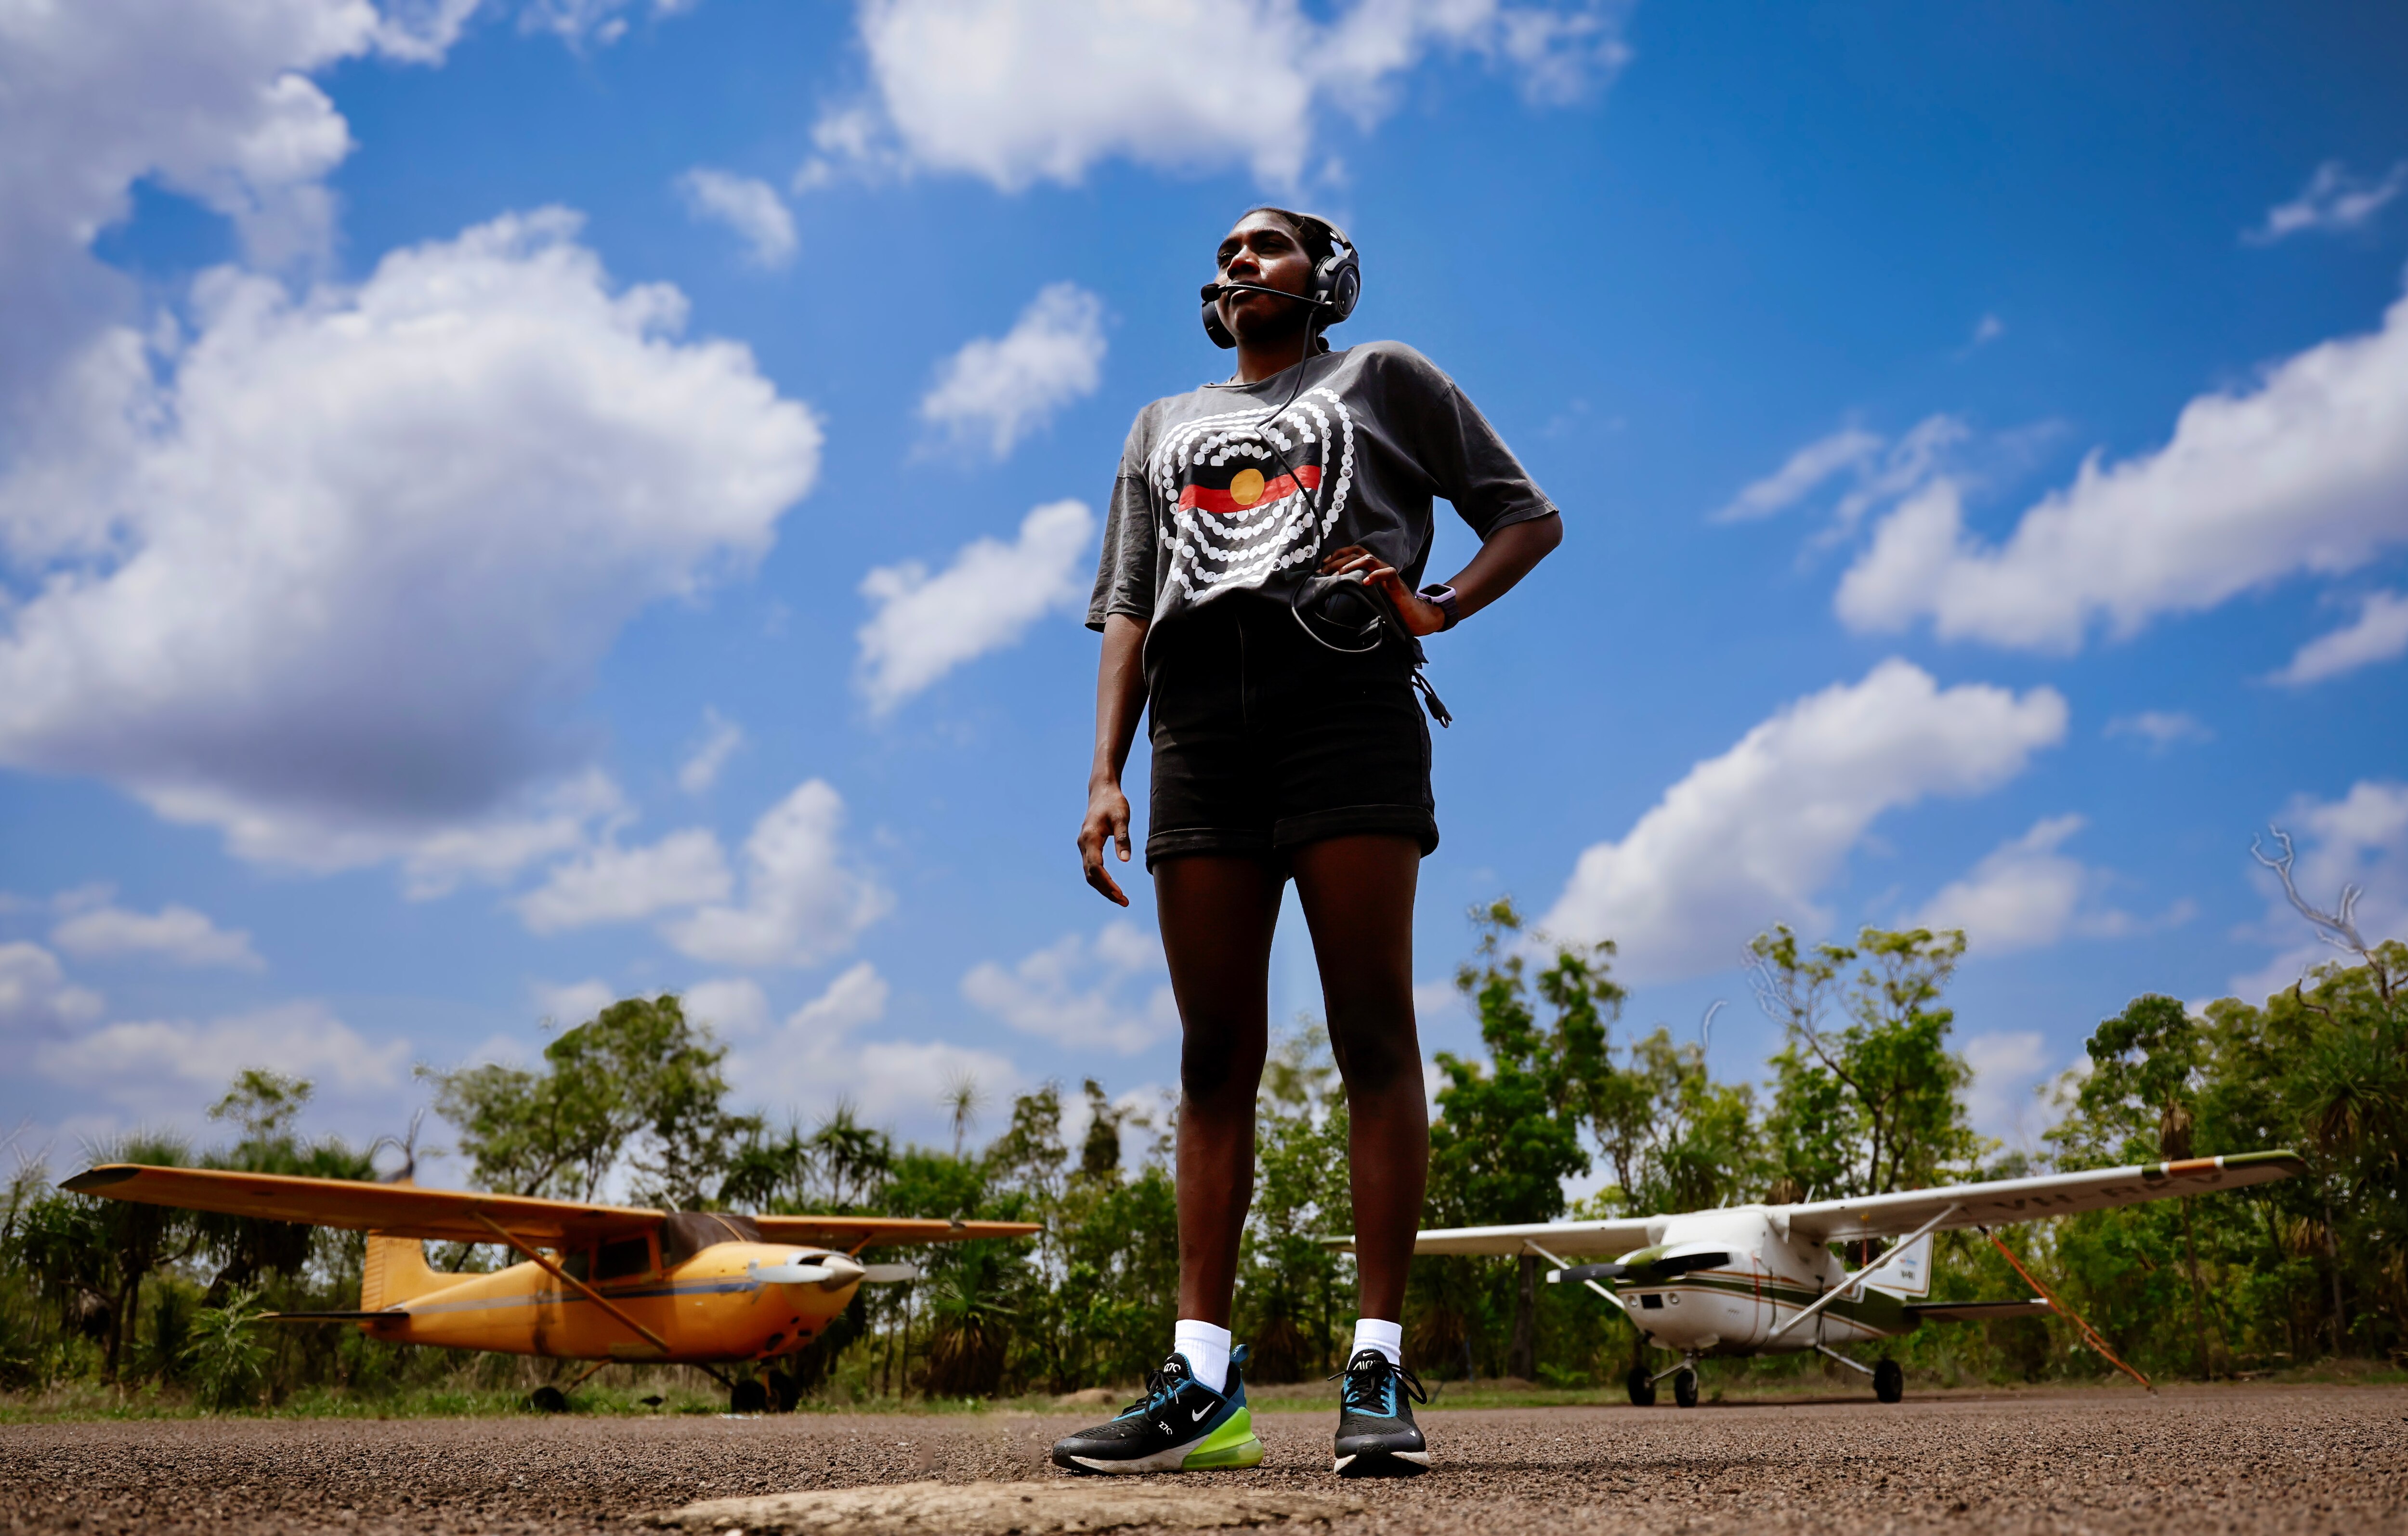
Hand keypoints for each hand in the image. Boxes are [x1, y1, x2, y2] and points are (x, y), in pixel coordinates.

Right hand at [1078, 778, 1133, 905]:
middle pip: (1090, 875)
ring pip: (1090, 874)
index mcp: (1090, 838)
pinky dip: (1101, 880)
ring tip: (1121, 899)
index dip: (1106, 883)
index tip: (1120, 894)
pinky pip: (1092, 868)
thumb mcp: (1122, 818)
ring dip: (1103, 888)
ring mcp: (1084, 846)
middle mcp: (1083, 844)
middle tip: (1124, 901)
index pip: (1095, 867)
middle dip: (1106, 890)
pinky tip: (1113, 887)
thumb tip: (1125, 860)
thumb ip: (1123, 838)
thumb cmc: (1114, 802)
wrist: (1102, 791)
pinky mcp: (1088, 847)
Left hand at [1319, 546, 1446, 636]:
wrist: (1412, 616)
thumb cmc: (1389, 607)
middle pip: (1358, 553)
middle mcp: (1379, 567)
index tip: (1324, 564)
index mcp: (1371, 569)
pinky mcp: (1397, 584)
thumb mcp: (1367, 597)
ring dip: (1352, 565)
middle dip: (1339, 560)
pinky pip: (1388, 573)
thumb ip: (1354, 591)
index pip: (1354, 552)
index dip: (1339, 554)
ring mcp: (1388, 574)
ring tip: (1341, 575)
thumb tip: (1333, 592)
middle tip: (1325, 571)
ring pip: (1370, 559)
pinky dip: (1376, 576)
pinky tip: (1365, 582)